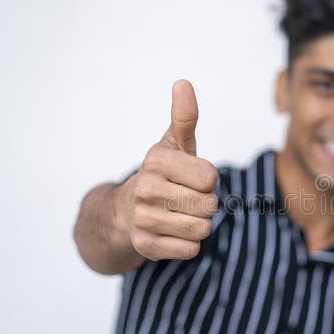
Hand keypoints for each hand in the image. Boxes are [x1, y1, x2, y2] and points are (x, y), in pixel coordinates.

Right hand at [120, 80, 218, 261]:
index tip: (189, 178)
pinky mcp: (145, 247)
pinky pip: (190, 249)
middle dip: (205, 205)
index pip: (210, 178)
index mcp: (155, 161)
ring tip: (179, 215)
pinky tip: (171, 233)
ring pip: (202, 229)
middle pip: (209, 206)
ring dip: (198, 225)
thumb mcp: (172, 145)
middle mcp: (145, 189)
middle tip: (185, 199)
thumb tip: (183, 83)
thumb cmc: (161, 176)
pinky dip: (187, 244)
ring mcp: (143, 219)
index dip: (207, 181)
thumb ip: (184, 118)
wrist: (123, 214)